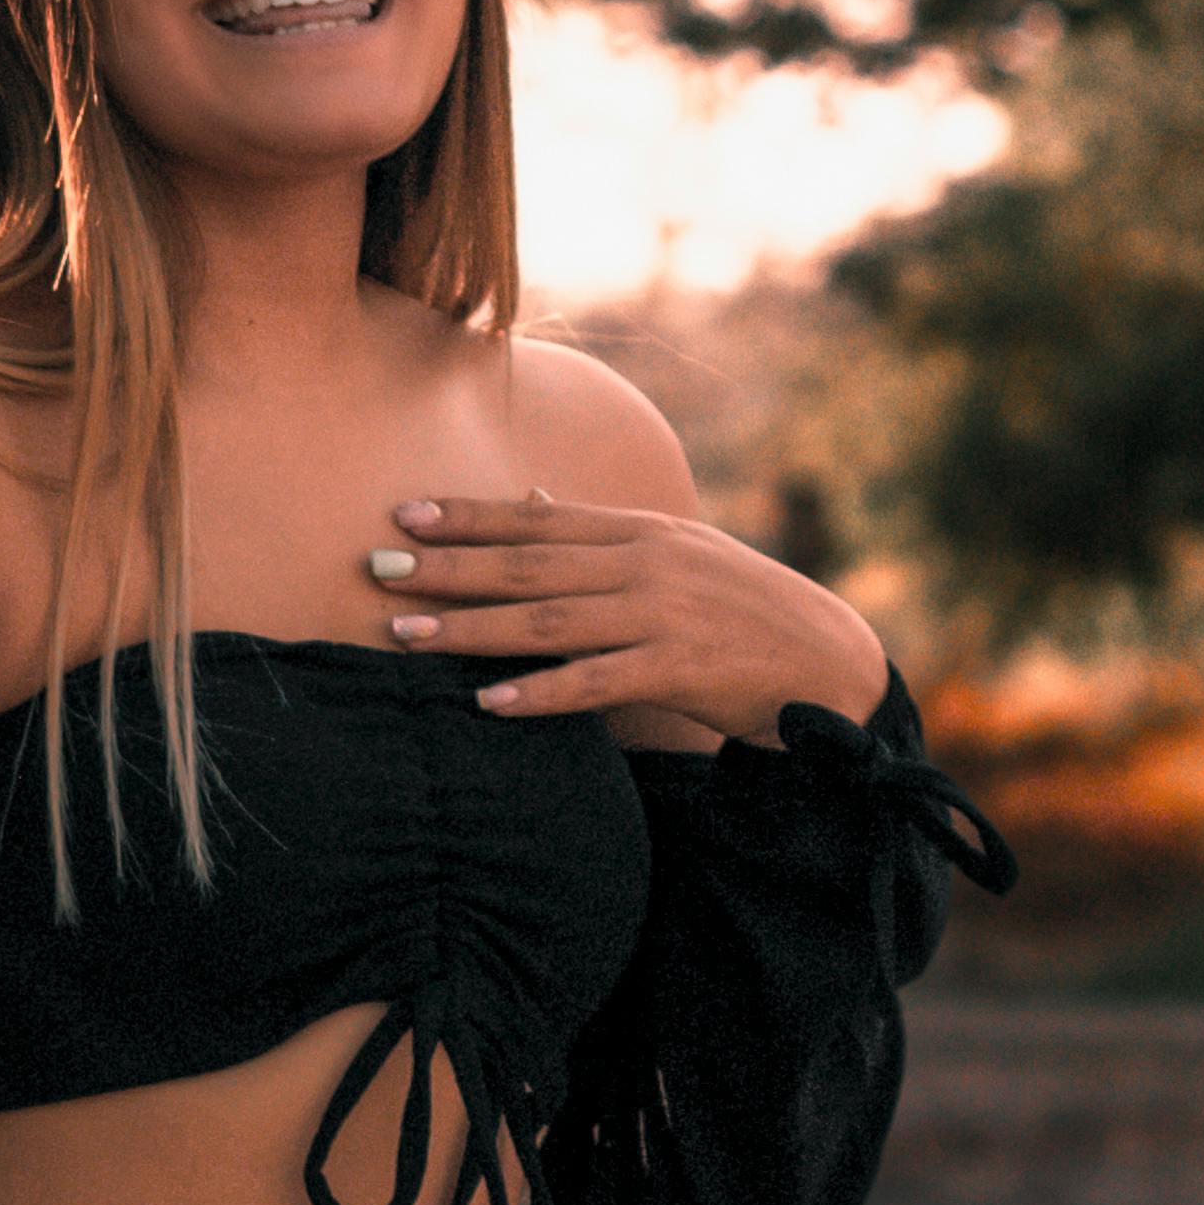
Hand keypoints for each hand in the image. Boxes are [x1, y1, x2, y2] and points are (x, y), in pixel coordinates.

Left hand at [368, 486, 885, 746]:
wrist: (826, 662)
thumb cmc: (740, 610)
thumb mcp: (676, 554)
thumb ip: (601, 534)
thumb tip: (531, 502)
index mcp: (642, 530)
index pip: (538, 519)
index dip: (469, 516)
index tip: (404, 514)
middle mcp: (647, 563)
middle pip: (528, 565)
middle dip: (448, 566)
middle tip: (377, 568)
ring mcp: (664, 614)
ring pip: (548, 622)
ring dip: (470, 629)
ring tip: (404, 635)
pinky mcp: (681, 669)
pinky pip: (595, 682)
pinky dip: (538, 692)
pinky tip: (486, 702)